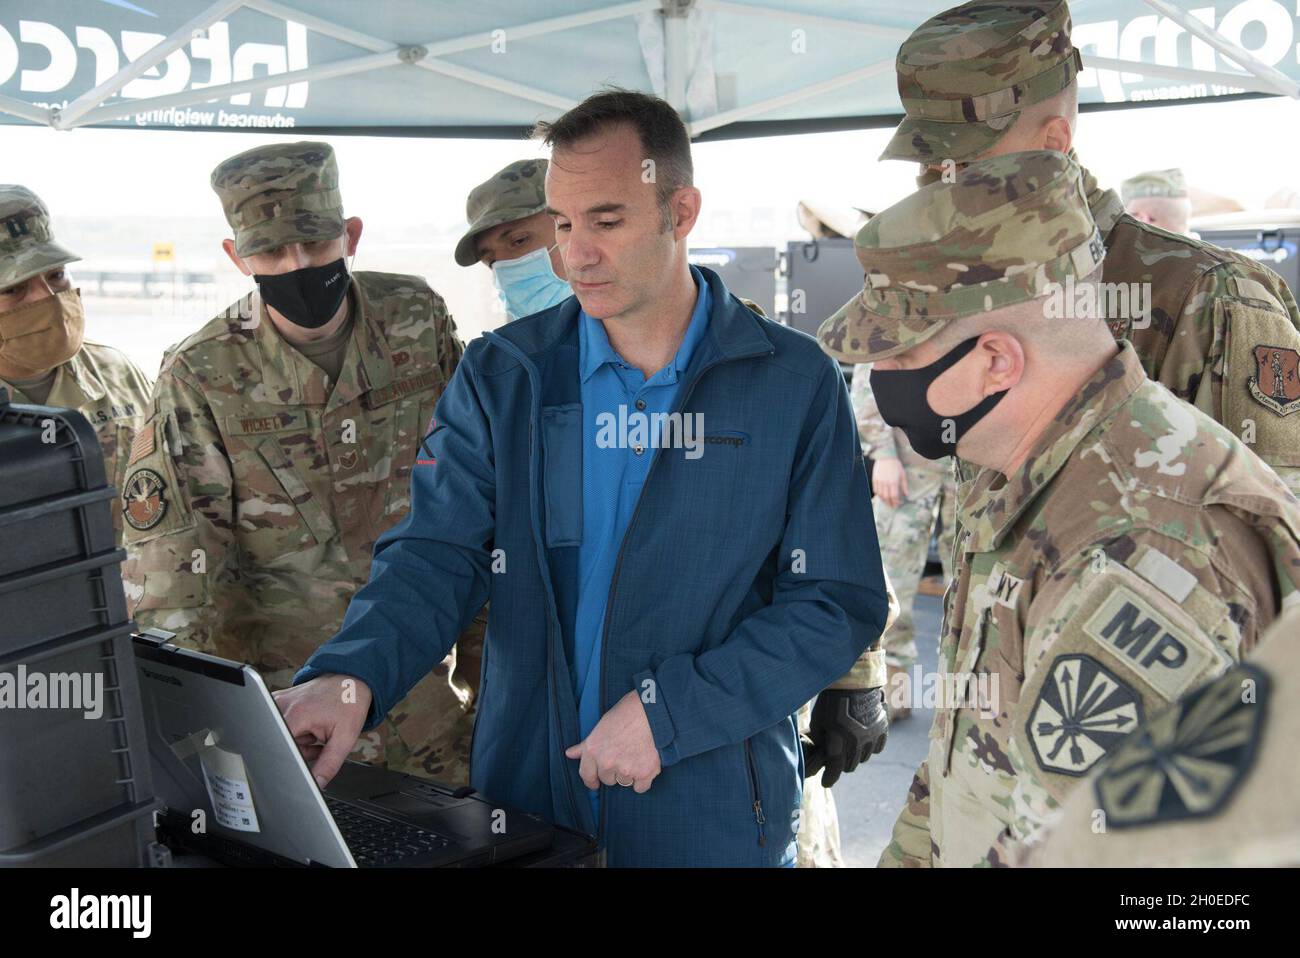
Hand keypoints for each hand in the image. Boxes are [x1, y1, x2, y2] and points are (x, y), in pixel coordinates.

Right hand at [273, 673, 371, 788]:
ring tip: (316, 731)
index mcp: (295, 715)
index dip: (291, 761)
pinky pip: (281, 727)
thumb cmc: (349, 703)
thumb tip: (316, 785)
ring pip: (282, 737)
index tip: (304, 762)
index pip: (280, 750)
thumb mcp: (345, 737)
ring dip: (299, 741)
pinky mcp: (277, 701)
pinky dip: (296, 731)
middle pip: (281, 744)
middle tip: (319, 740)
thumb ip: (329, 764)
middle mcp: (280, 706)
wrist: (350, 679)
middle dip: (300, 750)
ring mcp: (277, 701)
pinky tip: (309, 725)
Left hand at [564, 690, 661, 793]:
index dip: (591, 780)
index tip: (595, 783)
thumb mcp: (601, 725)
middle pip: (608, 779)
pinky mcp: (644, 773)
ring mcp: (625, 769)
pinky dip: (643, 780)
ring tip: (637, 755)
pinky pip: (640, 787)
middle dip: (614, 771)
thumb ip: (586, 745)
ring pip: (624, 782)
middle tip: (624, 755)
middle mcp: (607, 763)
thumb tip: (570, 754)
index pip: (586, 775)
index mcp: (593, 750)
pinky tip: (646, 765)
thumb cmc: (627, 712)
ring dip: (630, 774)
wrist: (652, 710)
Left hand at [803, 687, 887, 787]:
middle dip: (841, 765)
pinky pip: (877, 748)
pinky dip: (869, 747)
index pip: (834, 769)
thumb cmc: (831, 700)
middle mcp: (857, 742)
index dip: (829, 778)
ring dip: (855, 756)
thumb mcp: (819, 721)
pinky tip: (863, 739)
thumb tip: (818, 754)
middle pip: (849, 766)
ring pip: (863, 758)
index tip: (826, 782)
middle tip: (836, 759)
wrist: (854, 681)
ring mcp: (872, 737)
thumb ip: (820, 741)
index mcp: (839, 740)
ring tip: (849, 745)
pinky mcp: (882, 730)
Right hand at [872, 457, 907, 508]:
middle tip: (892, 506)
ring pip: (880, 495)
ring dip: (884, 500)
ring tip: (887, 502)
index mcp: (894, 482)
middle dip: (889, 503)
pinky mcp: (874, 479)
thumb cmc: (896, 465)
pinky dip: (878, 494)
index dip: (895, 502)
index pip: (894, 496)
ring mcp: (879, 481)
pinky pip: (875, 490)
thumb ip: (904, 485)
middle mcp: (886, 483)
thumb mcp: (902, 474)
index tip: (897, 504)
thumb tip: (906, 494)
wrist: (886, 457)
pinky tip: (881, 496)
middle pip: (886, 497)